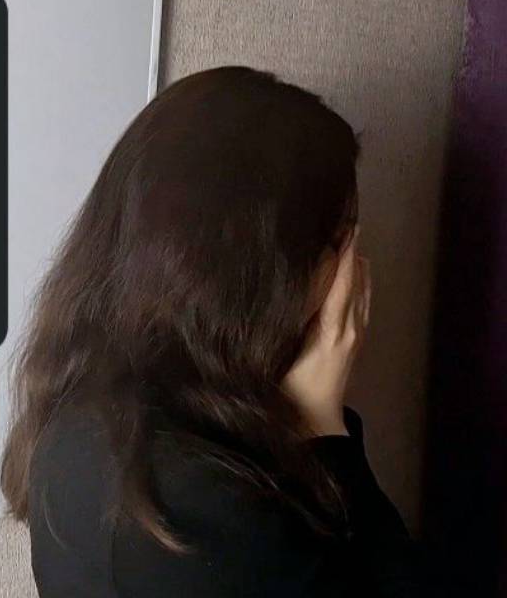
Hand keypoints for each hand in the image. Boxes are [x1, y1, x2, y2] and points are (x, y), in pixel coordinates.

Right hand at [282, 229, 370, 436]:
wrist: (313, 425)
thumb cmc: (288, 391)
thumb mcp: (279, 356)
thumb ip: (284, 323)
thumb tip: (280, 289)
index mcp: (331, 330)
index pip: (341, 283)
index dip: (342, 254)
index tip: (340, 225)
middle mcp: (350, 328)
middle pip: (356, 280)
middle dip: (351, 250)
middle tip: (343, 219)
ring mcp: (357, 334)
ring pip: (363, 288)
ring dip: (356, 262)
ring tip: (348, 235)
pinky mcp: (357, 340)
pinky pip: (364, 300)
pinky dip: (360, 279)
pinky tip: (355, 269)